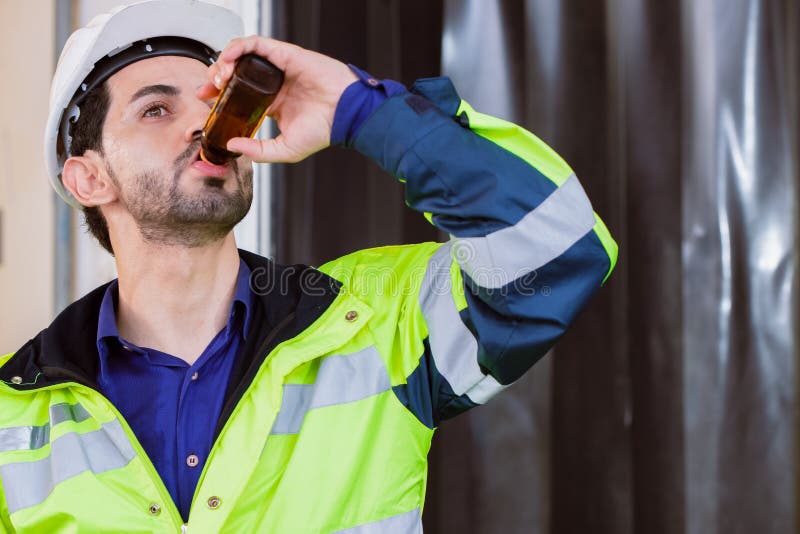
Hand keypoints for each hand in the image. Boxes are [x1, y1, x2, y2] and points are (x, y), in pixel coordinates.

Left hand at [197, 36, 357, 162]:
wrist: (344, 115)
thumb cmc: (323, 132)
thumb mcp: (284, 150)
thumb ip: (258, 150)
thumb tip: (231, 144)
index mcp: (273, 103)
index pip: (238, 93)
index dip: (218, 94)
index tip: (205, 100)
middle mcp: (274, 83)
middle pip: (236, 71)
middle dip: (216, 77)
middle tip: (209, 89)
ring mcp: (279, 67)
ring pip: (242, 55)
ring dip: (224, 61)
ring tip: (219, 76)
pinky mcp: (285, 54)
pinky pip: (255, 43)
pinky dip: (238, 47)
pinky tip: (228, 59)